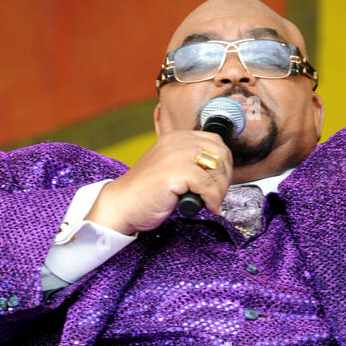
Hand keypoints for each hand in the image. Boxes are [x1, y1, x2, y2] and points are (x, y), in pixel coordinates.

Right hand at [84, 130, 232, 234]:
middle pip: (220, 154)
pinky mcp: (175, 173)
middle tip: (217, 195)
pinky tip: (207, 207)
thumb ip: (189, 163)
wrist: (121, 205)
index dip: (224, 164)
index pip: (215, 142)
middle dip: (224, 178)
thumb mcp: (170, 168)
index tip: (219, 182)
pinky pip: (208, 186)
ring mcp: (176, 156)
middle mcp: (177, 142)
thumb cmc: (145, 192)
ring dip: (220, 191)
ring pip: (217, 170)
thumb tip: (218, 172)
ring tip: (210, 202)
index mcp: (176, 138)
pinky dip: (213, 200)